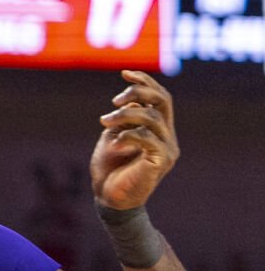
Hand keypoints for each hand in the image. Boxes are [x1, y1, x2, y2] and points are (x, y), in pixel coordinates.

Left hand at [91, 71, 179, 210]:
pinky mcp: (161, 162)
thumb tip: (131, 100)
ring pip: (152, 117)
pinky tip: (114, 143)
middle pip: (163, 101)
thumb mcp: (114, 134)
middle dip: (138, 93)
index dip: (145, 82)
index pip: (161, 97)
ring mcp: (166, 149)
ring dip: (124, 115)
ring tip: (104, 121)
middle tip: (114, 101)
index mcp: (157, 129)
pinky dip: (128, 135)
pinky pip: (148, 138)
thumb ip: (125, 117)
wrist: (109, 197)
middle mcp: (166, 137)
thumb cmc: (110, 167)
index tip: (125, 73)